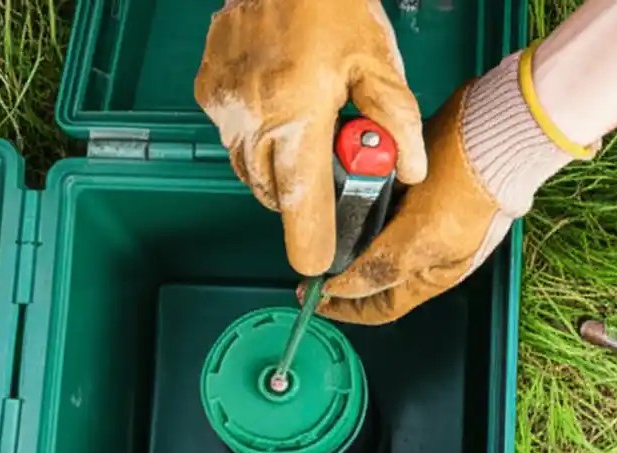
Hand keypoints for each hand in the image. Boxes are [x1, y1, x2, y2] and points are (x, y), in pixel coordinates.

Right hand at [194, 0, 426, 276]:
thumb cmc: (332, 6)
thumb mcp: (379, 60)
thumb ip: (398, 120)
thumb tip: (408, 171)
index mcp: (296, 112)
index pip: (300, 198)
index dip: (310, 239)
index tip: (318, 263)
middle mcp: (250, 117)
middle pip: (275, 193)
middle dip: (302, 200)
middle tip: (328, 173)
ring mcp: (223, 107)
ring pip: (250, 170)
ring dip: (279, 170)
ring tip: (306, 133)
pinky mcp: (207, 94)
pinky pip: (234, 139)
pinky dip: (258, 139)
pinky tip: (281, 107)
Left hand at [315, 53, 589, 324]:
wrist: (499, 127)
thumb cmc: (471, 183)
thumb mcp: (421, 237)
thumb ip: (381, 267)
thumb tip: (341, 289)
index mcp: (433, 273)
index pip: (380, 306)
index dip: (345, 308)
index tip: (312, 299)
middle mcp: (429, 251)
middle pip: (374, 274)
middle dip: (343, 273)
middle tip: (310, 265)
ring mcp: (425, 217)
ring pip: (375, 236)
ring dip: (351, 234)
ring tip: (326, 228)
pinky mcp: (422, 185)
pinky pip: (384, 201)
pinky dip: (364, 200)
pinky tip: (347, 188)